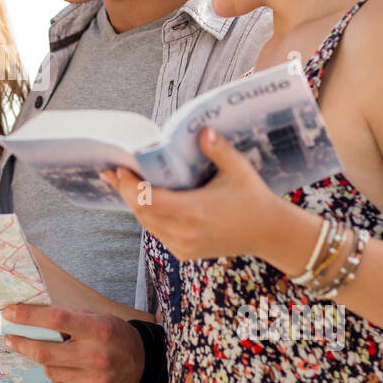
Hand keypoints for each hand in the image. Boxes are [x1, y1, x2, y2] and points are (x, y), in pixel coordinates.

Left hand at [1, 303, 144, 382]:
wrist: (143, 367)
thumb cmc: (114, 337)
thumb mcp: (98, 318)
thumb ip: (68, 318)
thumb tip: (28, 317)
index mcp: (100, 330)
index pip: (56, 320)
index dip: (28, 316)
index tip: (8, 312)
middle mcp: (98, 357)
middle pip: (45, 351)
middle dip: (22, 343)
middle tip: (10, 338)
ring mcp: (95, 381)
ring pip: (49, 370)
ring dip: (46, 361)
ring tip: (59, 355)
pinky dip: (57, 376)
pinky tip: (71, 371)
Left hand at [99, 127, 283, 263]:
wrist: (270, 234)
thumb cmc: (254, 197)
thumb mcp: (239, 169)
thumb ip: (219, 150)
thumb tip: (201, 129)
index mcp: (195, 211)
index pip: (149, 200)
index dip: (129, 186)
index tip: (120, 168)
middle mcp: (185, 232)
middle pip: (142, 212)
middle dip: (125, 192)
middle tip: (112, 172)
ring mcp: (184, 246)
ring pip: (147, 224)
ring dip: (134, 204)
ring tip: (121, 184)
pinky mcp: (185, 253)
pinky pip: (158, 233)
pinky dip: (149, 217)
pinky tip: (143, 201)